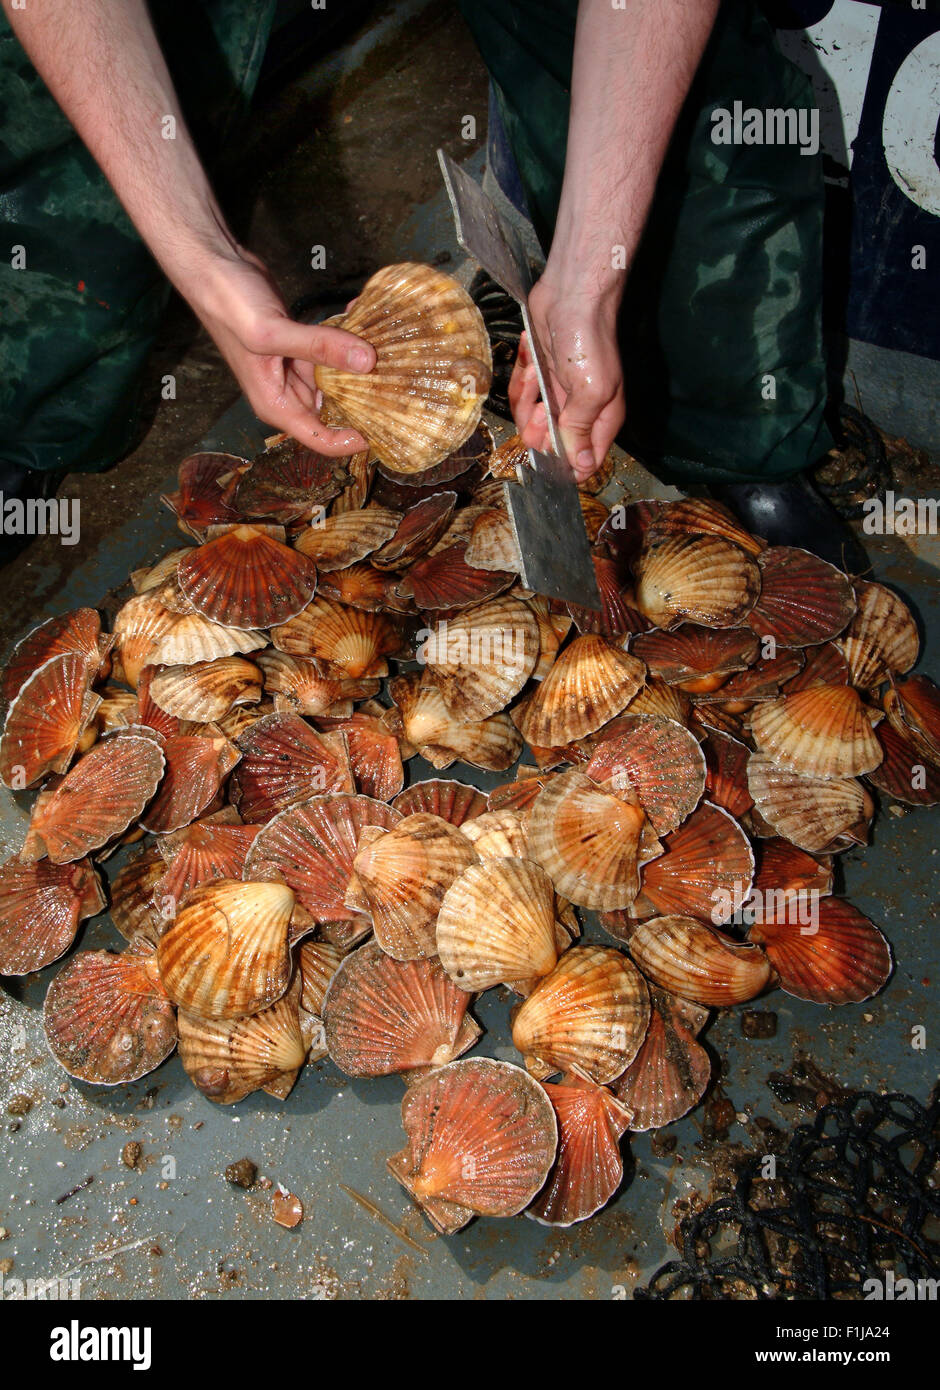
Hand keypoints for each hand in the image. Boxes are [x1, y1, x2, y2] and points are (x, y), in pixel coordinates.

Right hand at [192, 249, 375, 455]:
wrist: (213, 265)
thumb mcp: (272, 332)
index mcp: (275, 403)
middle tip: (398, 383)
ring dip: (360, 363)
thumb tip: (366, 362)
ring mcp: (294, 367)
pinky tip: (362, 313)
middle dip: (364, 400)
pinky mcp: (300, 343)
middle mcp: (286, 391)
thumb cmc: (228, 304)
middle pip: (335, 410)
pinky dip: (348, 334)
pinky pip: (332, 348)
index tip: (384, 427)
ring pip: (338, 377)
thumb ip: (318, 347)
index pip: (321, 439)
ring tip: (390, 347)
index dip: (353, 440)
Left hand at [508, 276, 623, 483]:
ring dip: (526, 402)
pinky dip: (522, 381)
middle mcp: (583, 410)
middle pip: (552, 444)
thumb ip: (581, 431)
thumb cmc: (587, 339)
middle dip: (538, 431)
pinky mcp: (543, 376)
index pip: (585, 461)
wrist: (570, 294)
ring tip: (534, 378)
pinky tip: (530, 361)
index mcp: (602, 418)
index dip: (564, 465)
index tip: (546, 456)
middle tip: (541, 410)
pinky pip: (524, 394)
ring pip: (533, 420)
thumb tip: (583, 467)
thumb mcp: (589, 393)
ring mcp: (561, 393)